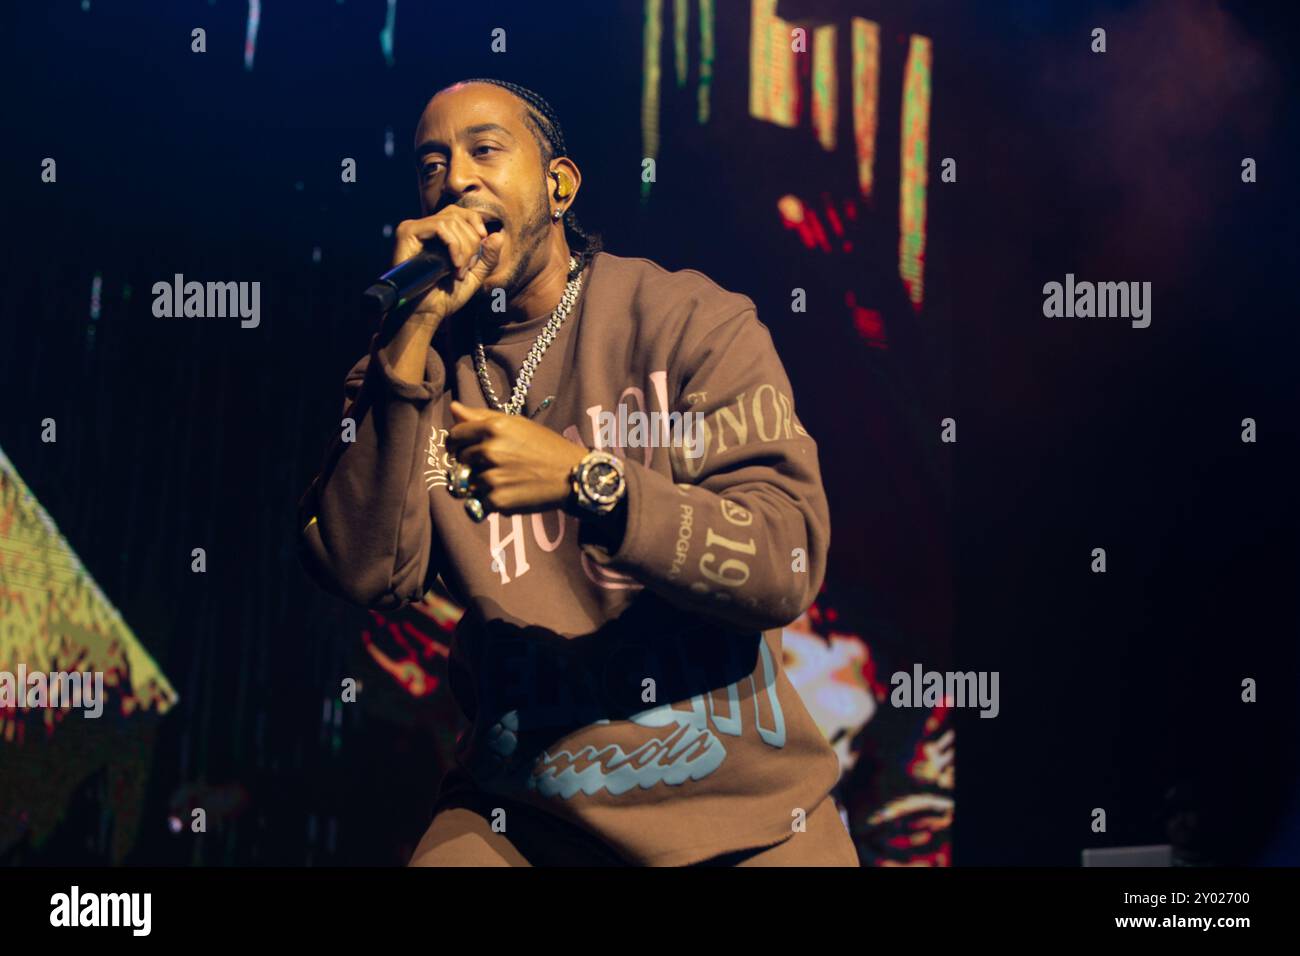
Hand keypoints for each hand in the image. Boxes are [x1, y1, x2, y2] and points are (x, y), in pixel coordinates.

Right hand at [391, 206, 505, 328]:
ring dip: (464, 249)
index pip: (460, 213)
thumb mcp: (474, 276)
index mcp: (437, 234)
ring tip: (459, 272)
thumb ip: (488, 256)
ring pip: (451, 221)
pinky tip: (454, 266)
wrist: (426, 313)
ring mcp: (414, 228)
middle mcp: (424, 227)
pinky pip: (440, 227)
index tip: (483, 241)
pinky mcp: (407, 232)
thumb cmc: (445, 297)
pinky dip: (454, 246)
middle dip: (471, 243)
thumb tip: (499, 235)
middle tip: (466, 269)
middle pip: (458, 216)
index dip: (476, 223)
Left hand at [447, 401, 588, 513]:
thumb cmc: (546, 446)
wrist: (572, 474)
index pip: (455, 435)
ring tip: (508, 479)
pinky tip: (512, 492)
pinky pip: (481, 502)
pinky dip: (493, 500)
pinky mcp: (497, 501)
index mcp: (492, 428)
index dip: (457, 442)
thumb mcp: (517, 424)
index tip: (464, 448)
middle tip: (497, 465)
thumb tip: (454, 408)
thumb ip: (482, 417)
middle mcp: (489, 452)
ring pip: (470, 482)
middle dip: (472, 462)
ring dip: (483, 483)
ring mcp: (492, 478)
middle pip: (461, 459)